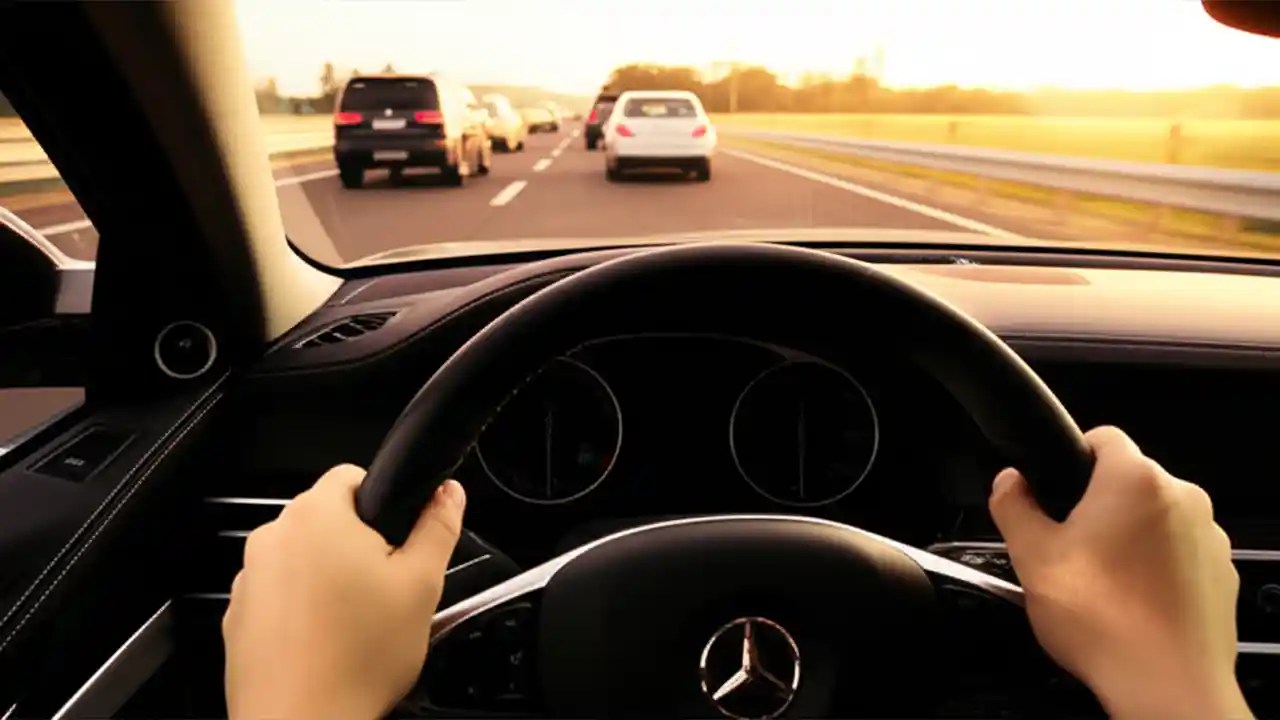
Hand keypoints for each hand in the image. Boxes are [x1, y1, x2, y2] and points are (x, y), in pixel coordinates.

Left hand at [223, 466, 465, 719]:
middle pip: (326, 518)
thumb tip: (447, 493)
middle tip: (385, 588)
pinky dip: (301, 609)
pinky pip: (279, 594)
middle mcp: (273, 537)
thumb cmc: (357, 660)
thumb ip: (438, 527)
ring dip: (328, 577)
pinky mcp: (238, 615)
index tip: (398, 540)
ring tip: (356, 622)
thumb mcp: (421, 585)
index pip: (352, 475)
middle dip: (357, 544)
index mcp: (317, 516)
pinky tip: (326, 641)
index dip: (383, 503)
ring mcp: (250, 577)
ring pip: (302, 558)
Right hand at [989, 426, 1249, 719]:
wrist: (1163, 684)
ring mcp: (1208, 538)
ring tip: (1098, 583)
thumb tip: (1008, 482)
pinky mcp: (1221, 574)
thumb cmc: (1103, 621)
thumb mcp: (1031, 556)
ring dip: (1128, 538)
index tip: (1053, 489)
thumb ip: (1013, 506)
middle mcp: (1182, 499)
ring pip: (1155, 520)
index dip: (1070, 458)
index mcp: (1134, 480)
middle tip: (1066, 548)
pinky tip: (1130, 602)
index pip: (1102, 437)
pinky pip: (1180, 555)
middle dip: (1096, 506)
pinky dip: (1156, 569)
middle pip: (1128, 482)